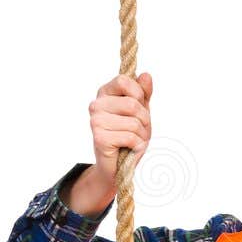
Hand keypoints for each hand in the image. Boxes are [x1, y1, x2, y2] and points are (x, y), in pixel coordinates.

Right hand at [70, 72, 152, 213]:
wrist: (118, 166)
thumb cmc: (129, 136)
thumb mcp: (141, 112)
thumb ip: (144, 93)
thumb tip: (146, 75)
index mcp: (104, 93)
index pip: (124, 80)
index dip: (138, 94)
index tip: (139, 106)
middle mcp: (96, 105)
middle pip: (133, 104)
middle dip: (144, 119)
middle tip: (139, 130)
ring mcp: (96, 121)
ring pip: (134, 122)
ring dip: (142, 135)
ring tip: (134, 141)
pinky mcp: (100, 138)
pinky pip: (130, 137)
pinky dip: (137, 145)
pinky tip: (131, 149)